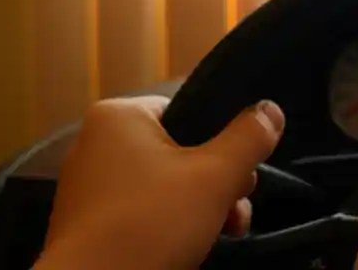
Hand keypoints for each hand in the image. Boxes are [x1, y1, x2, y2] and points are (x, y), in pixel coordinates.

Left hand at [35, 97, 284, 269]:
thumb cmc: (150, 223)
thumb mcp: (215, 177)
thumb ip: (249, 139)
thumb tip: (270, 109)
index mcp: (118, 116)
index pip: (185, 112)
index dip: (221, 141)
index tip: (241, 176)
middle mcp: (95, 144)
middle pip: (178, 152)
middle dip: (216, 183)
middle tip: (235, 212)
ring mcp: (87, 188)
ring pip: (162, 186)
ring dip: (199, 208)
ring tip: (221, 234)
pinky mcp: (86, 225)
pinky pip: (138, 213)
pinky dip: (165, 227)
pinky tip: (186, 248)